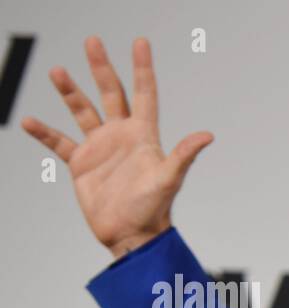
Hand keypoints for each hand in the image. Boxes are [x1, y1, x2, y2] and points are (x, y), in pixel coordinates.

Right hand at [20, 36, 213, 257]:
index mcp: (144, 135)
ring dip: (70, 92)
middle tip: (93, 41)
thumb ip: (184, 155)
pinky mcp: (81, 164)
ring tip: (56, 71)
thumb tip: (208, 135)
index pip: (145, 94)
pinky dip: (44, 133)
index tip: (140, 42)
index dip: (142, 68)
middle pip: (111, 93)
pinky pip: (59, 142)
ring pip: (83, 111)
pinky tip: (30, 120)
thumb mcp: (169, 179)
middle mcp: (121, 136)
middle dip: (102, 68)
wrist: (132, 236)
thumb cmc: (154, 209)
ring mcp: (100, 148)